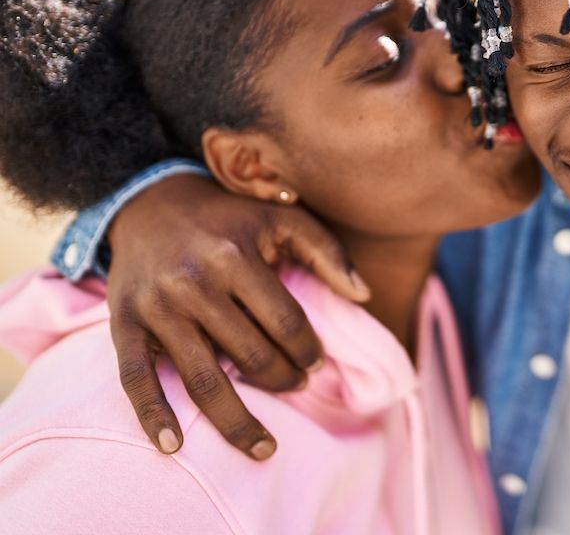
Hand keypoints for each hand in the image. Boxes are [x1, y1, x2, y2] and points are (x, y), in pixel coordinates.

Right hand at [105, 173, 368, 458]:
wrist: (149, 203)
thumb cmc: (229, 218)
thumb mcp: (282, 219)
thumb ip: (328, 252)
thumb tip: (364, 295)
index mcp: (235, 256)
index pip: (284, 321)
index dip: (308, 349)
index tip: (318, 363)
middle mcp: (193, 283)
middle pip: (249, 354)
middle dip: (282, 380)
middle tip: (297, 386)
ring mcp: (157, 308)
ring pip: (202, 378)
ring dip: (235, 421)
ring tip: (264, 447)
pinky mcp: (124, 325)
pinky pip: (136, 379)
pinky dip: (153, 416)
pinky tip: (175, 445)